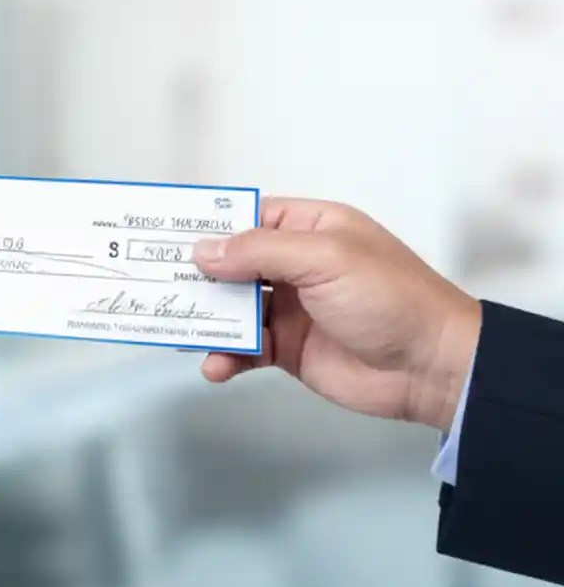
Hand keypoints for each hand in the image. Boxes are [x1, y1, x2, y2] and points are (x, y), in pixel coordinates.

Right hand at [190, 197, 481, 431]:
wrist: (432, 367)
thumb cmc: (393, 299)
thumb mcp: (326, 259)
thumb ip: (260, 252)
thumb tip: (205, 251)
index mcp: (310, 229)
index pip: (246, 218)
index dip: (207, 227)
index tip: (165, 235)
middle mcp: (296, 265)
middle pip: (230, 265)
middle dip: (196, 275)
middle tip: (154, 282)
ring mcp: (291, 308)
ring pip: (231, 309)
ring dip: (205, 320)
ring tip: (179, 329)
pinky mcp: (288, 348)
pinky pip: (244, 349)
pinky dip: (225, 356)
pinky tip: (215, 365)